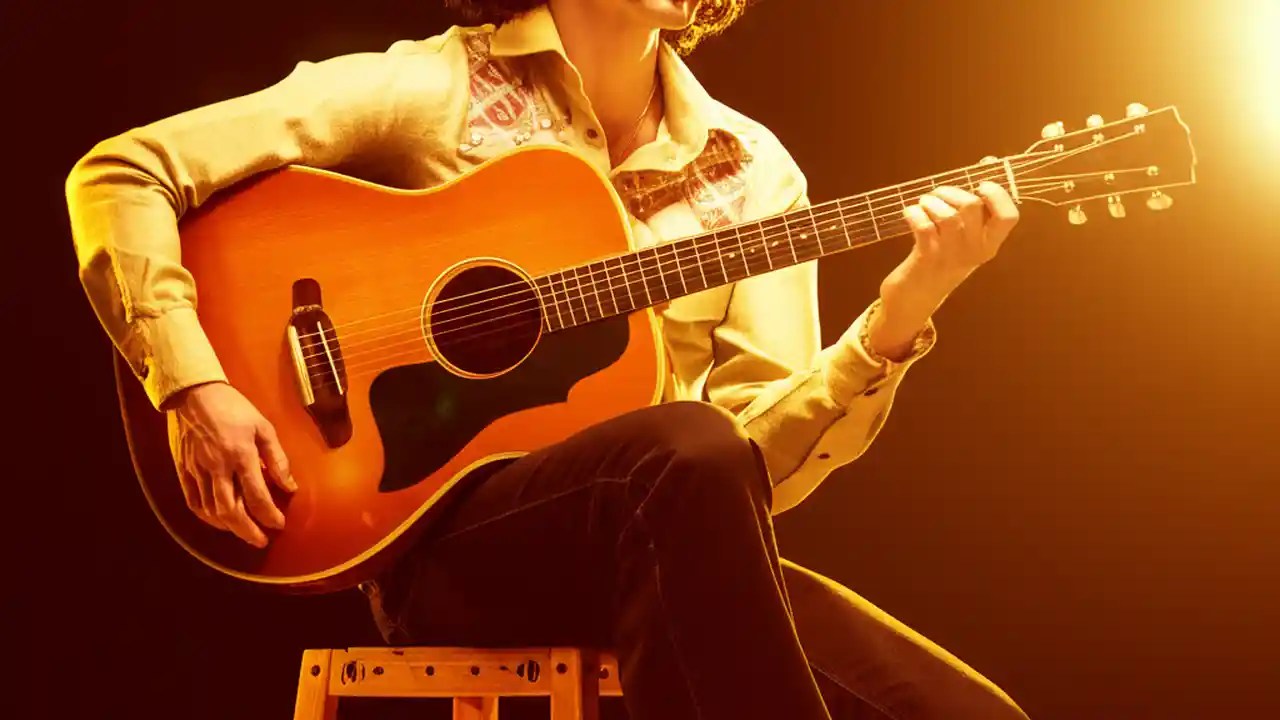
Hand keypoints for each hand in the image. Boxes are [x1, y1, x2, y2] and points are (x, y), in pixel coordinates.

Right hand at [167, 382, 296, 546]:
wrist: (194, 394)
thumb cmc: (234, 408)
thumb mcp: (263, 426)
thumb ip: (277, 458)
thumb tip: (290, 485)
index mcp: (241, 454)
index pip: (257, 495)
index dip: (269, 515)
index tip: (279, 524)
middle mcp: (218, 467)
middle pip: (231, 511)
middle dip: (248, 531)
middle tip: (261, 541)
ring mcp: (198, 470)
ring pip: (211, 511)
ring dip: (230, 528)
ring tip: (245, 532)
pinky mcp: (183, 470)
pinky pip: (194, 502)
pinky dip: (207, 517)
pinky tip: (219, 521)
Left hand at [867, 171, 1018, 360]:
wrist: (915, 297)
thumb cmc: (941, 259)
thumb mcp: (965, 237)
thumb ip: (977, 204)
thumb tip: (989, 162)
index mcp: (990, 245)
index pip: (1009, 217)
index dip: (996, 194)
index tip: (979, 185)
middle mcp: (974, 251)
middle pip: (972, 206)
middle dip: (950, 191)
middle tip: (937, 195)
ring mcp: (950, 256)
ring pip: (946, 214)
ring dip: (930, 201)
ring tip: (923, 204)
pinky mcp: (926, 259)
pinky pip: (923, 226)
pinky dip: (914, 213)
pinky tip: (910, 213)